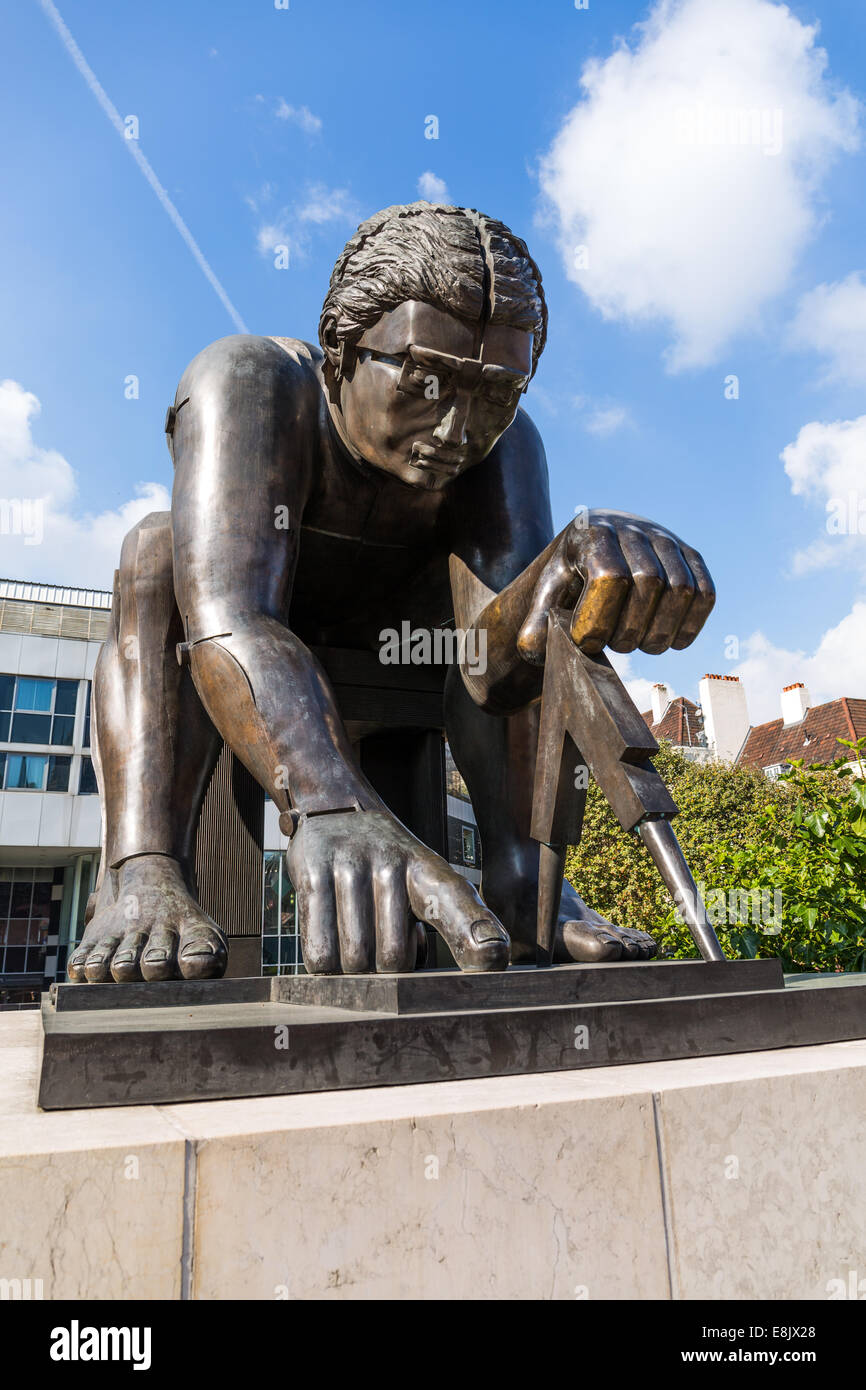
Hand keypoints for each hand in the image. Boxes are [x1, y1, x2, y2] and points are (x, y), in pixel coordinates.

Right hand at [286, 809, 510, 972]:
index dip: (475, 930)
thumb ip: (455, 923)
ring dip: (353, 967)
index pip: (455, 900)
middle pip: (393, 958)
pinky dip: (325, 963)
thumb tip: (482, 961)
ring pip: (354, 959)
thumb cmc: (386, 863)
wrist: (335, 808)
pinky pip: (319, 950)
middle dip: (386, 969)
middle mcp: (391, 862)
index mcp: (426, 869)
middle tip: (379, 941)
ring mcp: (349, 864)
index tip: (492, 956)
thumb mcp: (425, 880)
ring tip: (356, 936)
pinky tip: (329, 946)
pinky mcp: (311, 871)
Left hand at [517, 509, 714, 659]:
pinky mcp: (691, 556)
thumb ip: (534, 625)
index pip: (609, 576)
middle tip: (613, 646)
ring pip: (682, 590)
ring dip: (661, 631)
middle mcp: (634, 528)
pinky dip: (690, 625)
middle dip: (630, 629)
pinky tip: (668, 640)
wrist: (594, 547)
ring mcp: (667, 539)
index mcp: (593, 531)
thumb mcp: (545, 596)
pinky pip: (705, 593)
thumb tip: (534, 649)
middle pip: (649, 583)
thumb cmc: (568, 578)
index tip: (586, 641)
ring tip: (638, 644)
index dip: (598, 620)